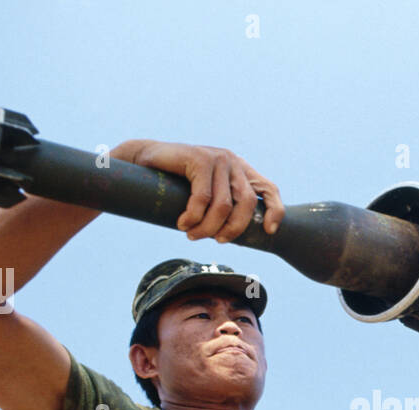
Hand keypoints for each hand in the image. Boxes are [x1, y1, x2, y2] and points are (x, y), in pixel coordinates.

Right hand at [117, 140, 284, 242]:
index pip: (269, 189)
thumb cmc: (175, 185)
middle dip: (232, 229)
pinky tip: (183, 224)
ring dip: (207, 227)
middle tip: (215, 241)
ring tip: (192, 235)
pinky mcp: (199, 158)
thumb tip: (237, 235)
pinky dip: (193, 217)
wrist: (144, 161)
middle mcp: (233, 162)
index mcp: (240, 170)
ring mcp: (217, 158)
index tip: (268, 231)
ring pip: (223, 206)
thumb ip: (223, 205)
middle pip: (246, 204)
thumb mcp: (206, 194)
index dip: (274, 210)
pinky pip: (203, 198)